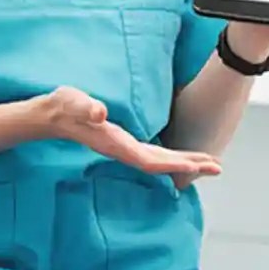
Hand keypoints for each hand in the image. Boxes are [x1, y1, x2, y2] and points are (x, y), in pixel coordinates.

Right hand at [35, 86, 221, 179]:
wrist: (51, 115)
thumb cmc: (64, 106)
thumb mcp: (74, 101)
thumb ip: (86, 107)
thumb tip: (100, 113)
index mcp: (115, 142)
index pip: (149, 158)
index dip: (174, 163)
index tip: (196, 166)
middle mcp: (122, 149)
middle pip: (160, 164)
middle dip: (189, 166)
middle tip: (217, 168)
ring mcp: (124, 147)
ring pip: (159, 160)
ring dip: (184, 163)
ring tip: (208, 164)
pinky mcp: (123, 142)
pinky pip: (153, 154)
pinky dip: (171, 157)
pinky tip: (181, 157)